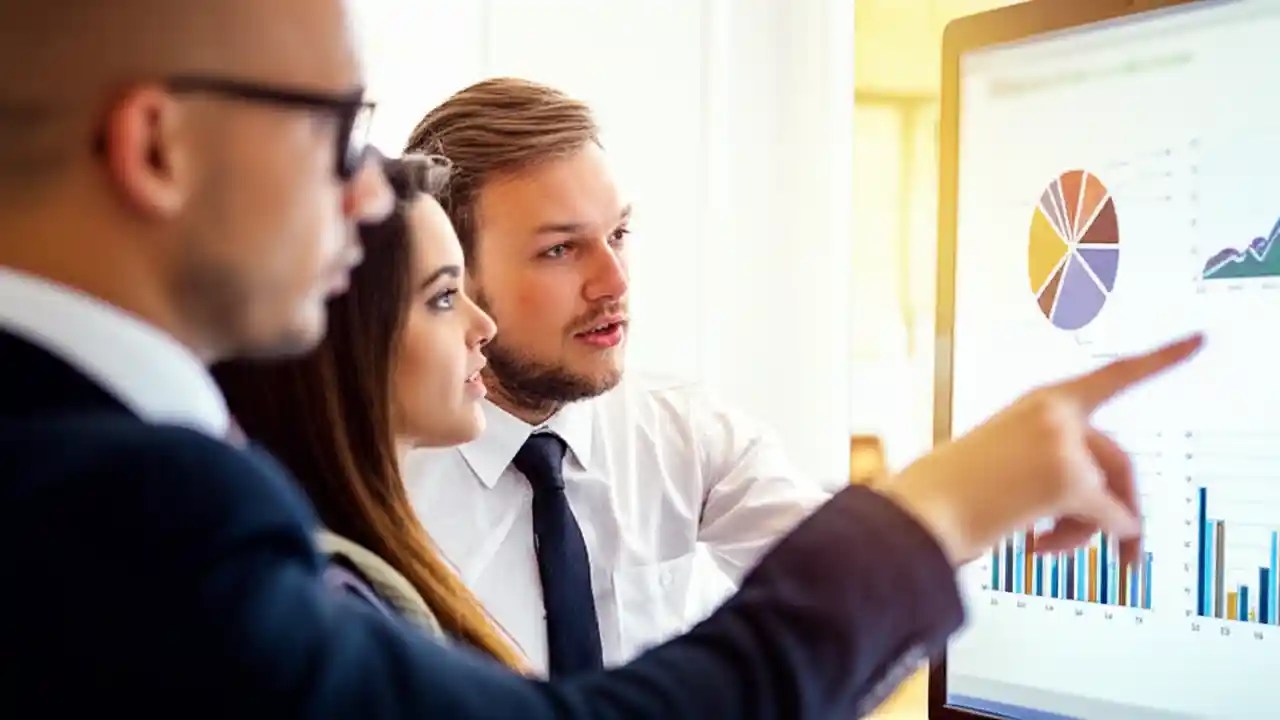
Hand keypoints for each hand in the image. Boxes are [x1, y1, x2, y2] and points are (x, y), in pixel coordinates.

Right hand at [883, 333, 1203, 567]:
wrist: (917, 513)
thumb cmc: (949, 494)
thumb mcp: (1007, 465)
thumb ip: (1057, 469)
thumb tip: (1118, 518)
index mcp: (1037, 403)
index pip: (1114, 375)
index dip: (1162, 358)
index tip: (1199, 340)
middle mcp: (1054, 413)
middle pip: (1119, 459)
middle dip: (1123, 505)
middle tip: (1123, 549)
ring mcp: (1063, 442)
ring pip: (1112, 493)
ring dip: (1088, 530)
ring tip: (1041, 543)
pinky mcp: (1069, 478)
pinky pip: (1110, 520)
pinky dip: (1088, 541)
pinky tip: (1037, 542)